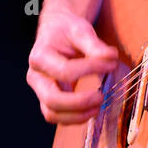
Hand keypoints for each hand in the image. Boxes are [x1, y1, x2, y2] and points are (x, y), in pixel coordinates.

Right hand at [27, 7, 118, 124]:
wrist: (56, 32)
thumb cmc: (66, 30)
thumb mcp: (80, 30)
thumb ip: (94, 45)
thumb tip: (110, 57)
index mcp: (40, 56)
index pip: (65, 71)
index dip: (90, 70)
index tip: (112, 63)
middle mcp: (36, 77)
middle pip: (52, 100)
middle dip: (79, 102)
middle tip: (101, 97)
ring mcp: (41, 90)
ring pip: (52, 114)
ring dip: (77, 116)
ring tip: (98, 107)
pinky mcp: (50, 99)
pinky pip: (59, 117)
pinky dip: (75, 118)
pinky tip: (92, 109)